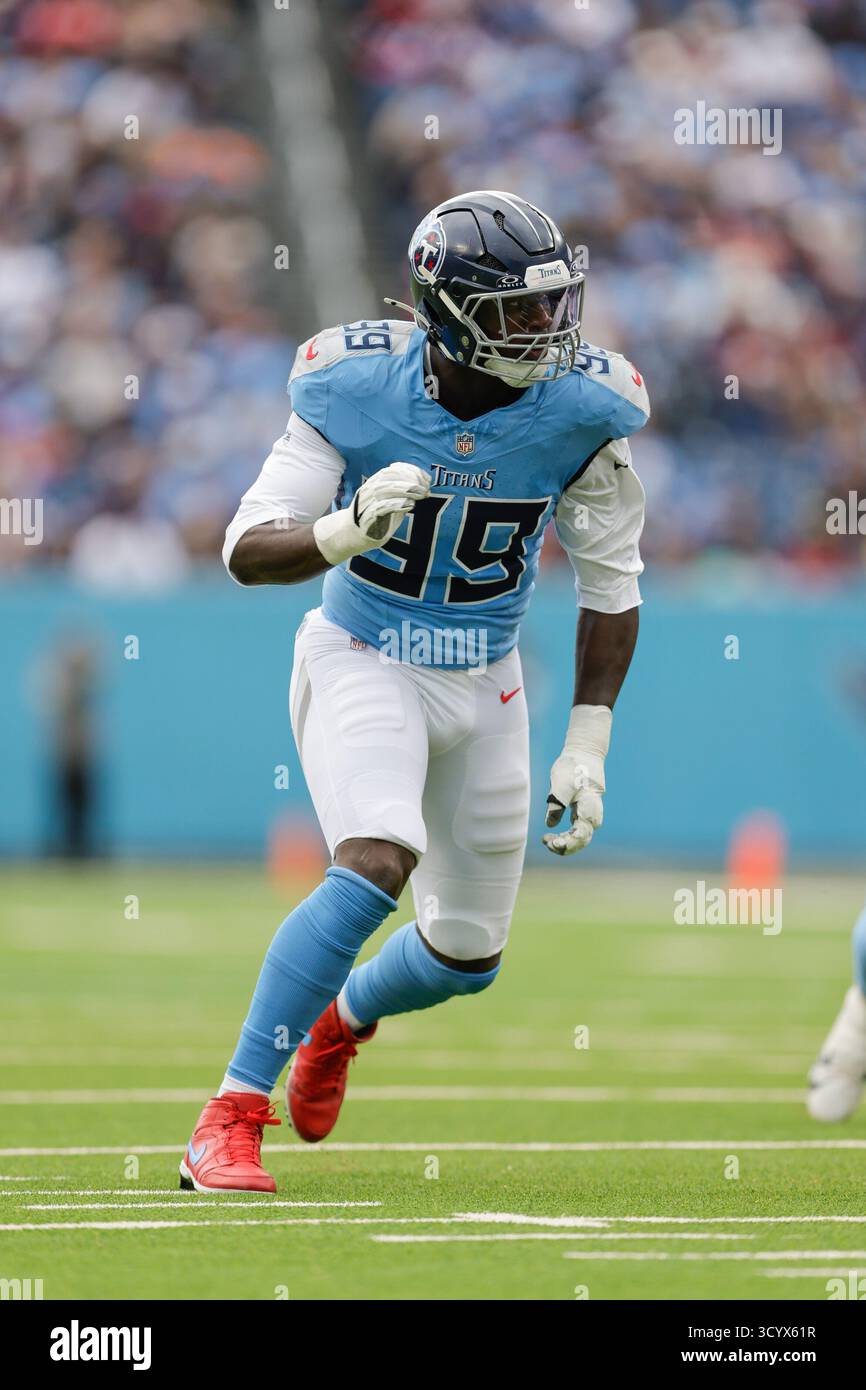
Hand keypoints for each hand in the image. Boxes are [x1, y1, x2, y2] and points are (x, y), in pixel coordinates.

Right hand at [313, 462, 430, 564]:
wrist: (351, 535)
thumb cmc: (375, 518)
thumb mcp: (392, 503)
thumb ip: (404, 495)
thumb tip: (424, 486)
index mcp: (375, 483)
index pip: (394, 470)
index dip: (411, 471)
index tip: (427, 479)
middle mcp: (370, 489)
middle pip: (390, 477)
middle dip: (410, 480)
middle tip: (426, 488)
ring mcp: (366, 502)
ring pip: (384, 489)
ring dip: (405, 490)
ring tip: (421, 495)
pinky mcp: (366, 517)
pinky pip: (380, 507)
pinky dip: (396, 504)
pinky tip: (409, 505)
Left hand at [543, 704, 611, 855]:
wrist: (584, 752)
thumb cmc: (574, 766)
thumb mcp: (562, 784)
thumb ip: (556, 805)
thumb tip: (550, 825)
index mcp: (590, 808)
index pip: (582, 835)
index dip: (568, 843)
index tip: (553, 843)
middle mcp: (593, 814)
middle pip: (582, 840)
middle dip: (565, 846)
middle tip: (546, 842)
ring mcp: (589, 813)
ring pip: (580, 836)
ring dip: (565, 842)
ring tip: (547, 840)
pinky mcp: (583, 811)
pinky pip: (577, 829)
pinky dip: (566, 835)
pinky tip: (553, 835)